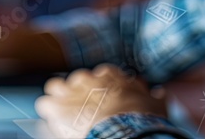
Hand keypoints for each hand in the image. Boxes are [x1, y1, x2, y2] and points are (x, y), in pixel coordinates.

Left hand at [35, 64, 167, 137]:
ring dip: (59, 99)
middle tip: (83, 111)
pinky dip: (48, 112)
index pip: (99, 77)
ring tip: (62, 113)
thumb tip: (159, 94)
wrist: (126, 129)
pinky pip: (44, 104)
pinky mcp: (55, 105)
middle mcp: (87, 77)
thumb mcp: (154, 104)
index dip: (99, 91)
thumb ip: (153, 97)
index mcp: (110, 75)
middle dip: (78, 94)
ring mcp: (69, 90)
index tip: (103, 101)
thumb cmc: (143, 119)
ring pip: (56, 87)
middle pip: (76, 80)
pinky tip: (53, 121)